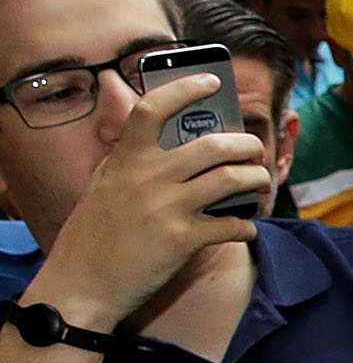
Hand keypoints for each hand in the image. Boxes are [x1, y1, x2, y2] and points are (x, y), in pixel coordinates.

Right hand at [31, 75, 269, 328]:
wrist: (82, 282)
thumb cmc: (94, 233)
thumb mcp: (103, 183)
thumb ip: (129, 157)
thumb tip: (154, 130)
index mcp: (125, 159)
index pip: (153, 108)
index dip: (185, 88)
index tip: (211, 81)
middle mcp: (147, 178)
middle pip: (213, 145)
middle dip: (246, 145)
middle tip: (255, 151)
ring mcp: (166, 208)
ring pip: (231, 180)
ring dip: (257, 180)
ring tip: (260, 183)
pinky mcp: (183, 241)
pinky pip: (232, 225)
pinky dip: (247, 226)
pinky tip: (246, 227)